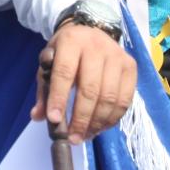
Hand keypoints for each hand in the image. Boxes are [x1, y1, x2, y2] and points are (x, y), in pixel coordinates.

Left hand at [31, 22, 135, 143]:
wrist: (90, 31)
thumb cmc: (65, 52)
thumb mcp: (49, 63)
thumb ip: (44, 90)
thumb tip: (38, 116)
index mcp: (71, 41)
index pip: (64, 72)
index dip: (59, 98)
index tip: (54, 120)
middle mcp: (96, 45)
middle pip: (90, 89)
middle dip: (80, 118)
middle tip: (72, 138)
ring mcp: (117, 55)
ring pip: (109, 97)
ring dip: (97, 123)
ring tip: (85, 136)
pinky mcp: (130, 66)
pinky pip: (124, 100)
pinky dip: (112, 119)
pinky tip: (100, 127)